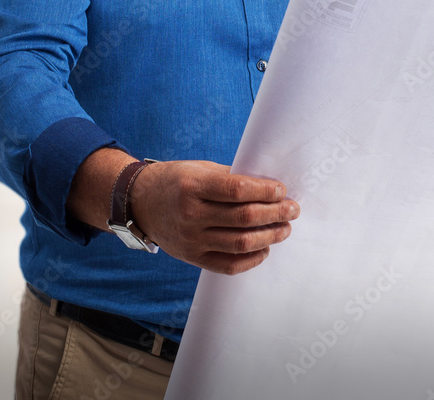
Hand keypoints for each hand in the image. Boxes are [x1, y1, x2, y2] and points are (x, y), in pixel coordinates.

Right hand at [130, 160, 298, 274]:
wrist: (140, 203)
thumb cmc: (177, 180)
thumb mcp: (200, 169)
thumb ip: (232, 178)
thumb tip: (270, 186)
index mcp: (193, 186)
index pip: (238, 190)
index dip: (266, 191)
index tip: (282, 190)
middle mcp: (190, 215)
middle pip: (244, 218)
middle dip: (275, 213)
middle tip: (293, 209)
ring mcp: (191, 240)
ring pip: (240, 243)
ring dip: (269, 236)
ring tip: (284, 229)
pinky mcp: (192, 258)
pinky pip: (228, 265)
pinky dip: (251, 259)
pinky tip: (264, 248)